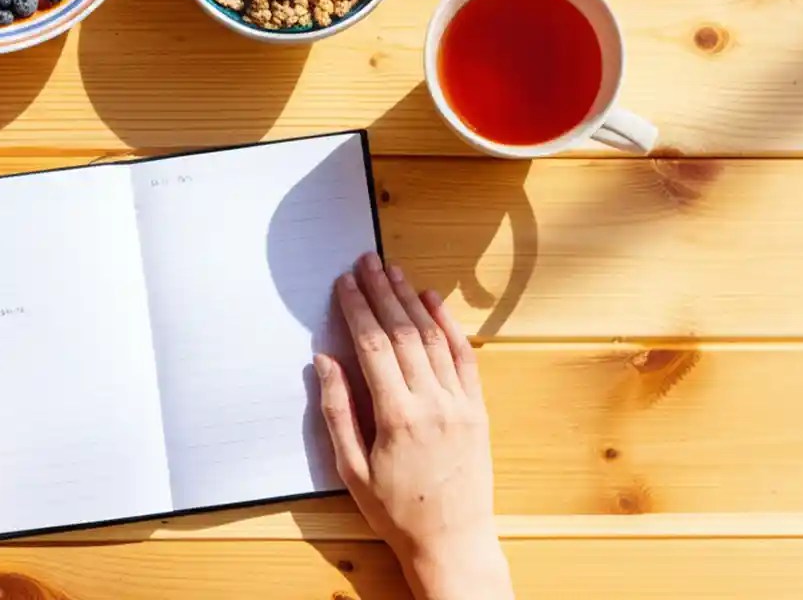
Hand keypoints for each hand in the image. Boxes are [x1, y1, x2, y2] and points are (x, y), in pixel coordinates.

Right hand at [315, 253, 512, 599]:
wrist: (452, 540)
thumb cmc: (396, 511)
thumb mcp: (353, 469)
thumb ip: (338, 411)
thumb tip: (325, 360)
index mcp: (397, 418)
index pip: (373, 346)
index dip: (357, 309)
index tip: (345, 283)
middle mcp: (432, 403)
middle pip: (403, 332)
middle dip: (381, 293)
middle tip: (365, 262)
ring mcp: (460, 403)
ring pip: (434, 337)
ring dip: (411, 300)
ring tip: (392, 271)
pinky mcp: (477, 408)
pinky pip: (464, 355)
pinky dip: (449, 324)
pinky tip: (433, 300)